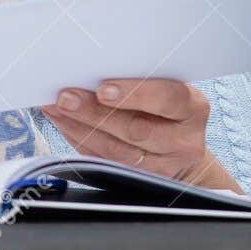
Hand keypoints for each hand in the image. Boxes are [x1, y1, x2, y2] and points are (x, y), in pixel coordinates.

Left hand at [41, 78, 239, 191]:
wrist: (181, 143)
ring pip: (117, 151)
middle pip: (136, 129)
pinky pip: (106, 161)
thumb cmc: (167, 105)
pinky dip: (81, 140)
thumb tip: (92, 69)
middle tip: (66, 98)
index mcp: (192, 108)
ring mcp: (164, 166)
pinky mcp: (141, 180)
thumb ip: (143, 80)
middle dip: (96, 113)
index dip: (135, 94)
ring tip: (57, 108)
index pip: (167, 99)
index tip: (103, 89)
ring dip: (81, 128)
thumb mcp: (168, 87)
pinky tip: (65, 123)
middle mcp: (183, 141)